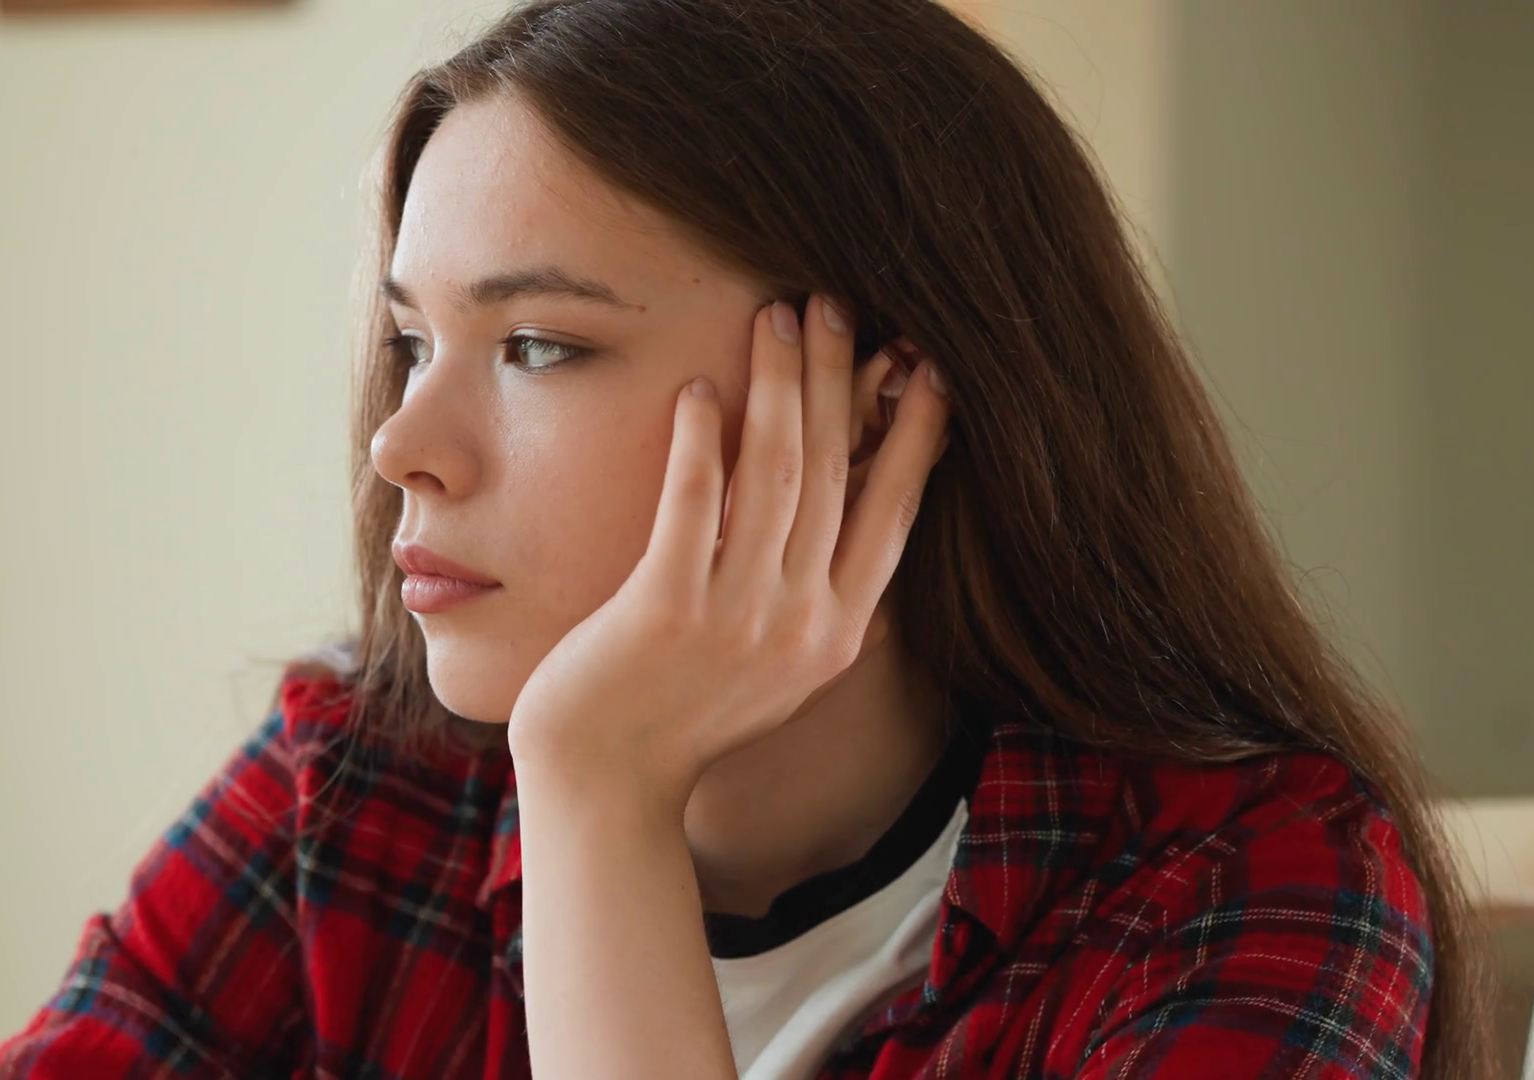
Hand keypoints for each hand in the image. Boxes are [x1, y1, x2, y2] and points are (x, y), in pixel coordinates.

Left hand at [506, 294, 952, 809]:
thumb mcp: (779, 671)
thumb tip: (856, 537)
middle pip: (836, 473)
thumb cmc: (682, 715)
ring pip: (777, 476)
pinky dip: (703, 442)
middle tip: (833, 304)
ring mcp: (736, 619)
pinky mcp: (665, 611)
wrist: (607, 784)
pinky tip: (702, 390)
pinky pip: (693, 505)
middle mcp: (801, 624)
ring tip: (775, 318)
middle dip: (840, 378)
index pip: (893, 513)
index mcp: (837, 633)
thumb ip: (818, 607)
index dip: (913, 434)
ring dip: (780, 388)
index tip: (926, 365)